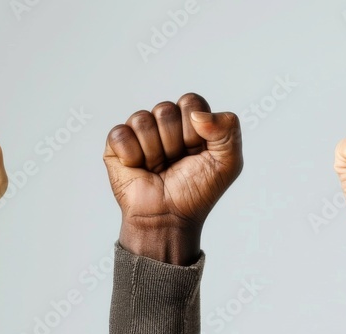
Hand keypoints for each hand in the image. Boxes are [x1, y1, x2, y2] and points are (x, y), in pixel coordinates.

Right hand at [103, 92, 242, 264]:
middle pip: (166, 109)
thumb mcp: (229, 162)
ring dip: (154, 151)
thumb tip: (197, 115)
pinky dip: (132, 155)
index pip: (191, 102)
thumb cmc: (198, 192)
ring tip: (158, 168)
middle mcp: (165, 123)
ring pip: (142, 120)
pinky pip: (120, 134)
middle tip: (176, 162)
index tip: (197, 152)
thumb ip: (229, 128)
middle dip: (174, 142)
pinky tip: (140, 169)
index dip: (195, 129)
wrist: (170, 218)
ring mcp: (140, 132)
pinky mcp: (116, 145)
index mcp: (191, 122)